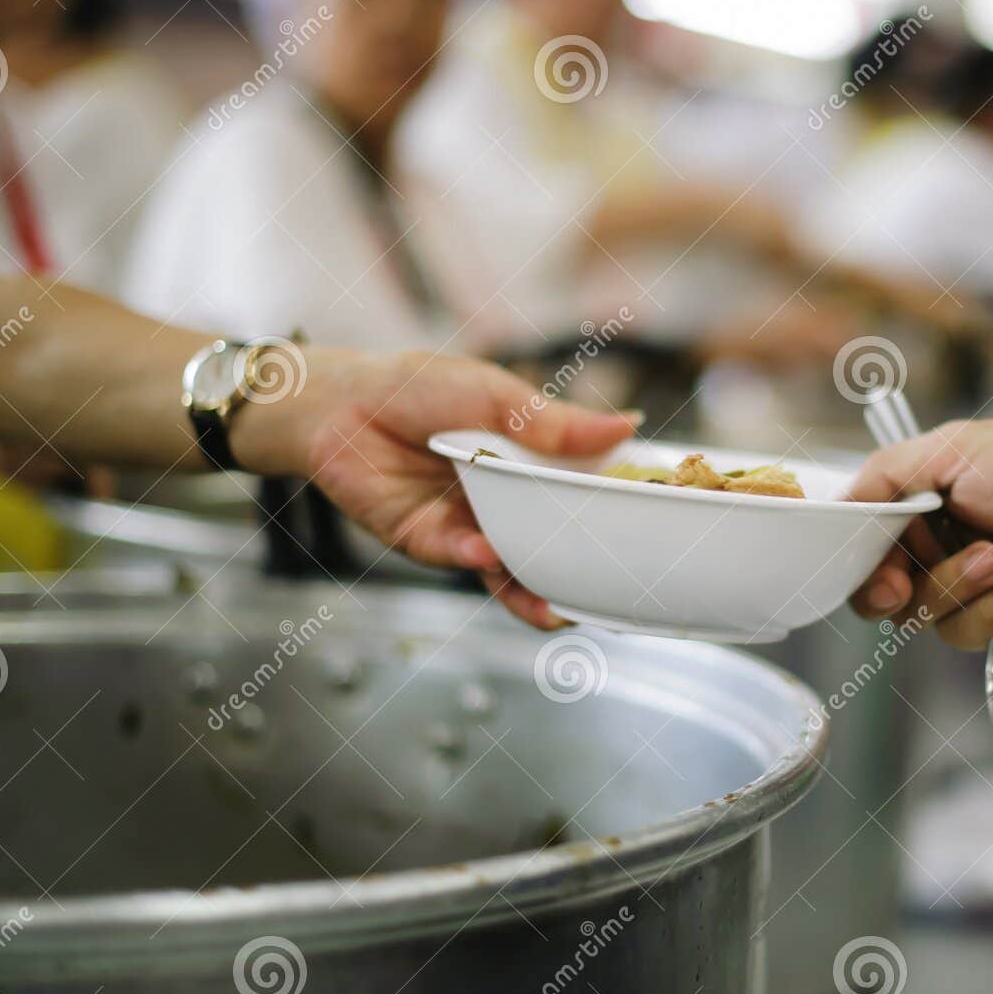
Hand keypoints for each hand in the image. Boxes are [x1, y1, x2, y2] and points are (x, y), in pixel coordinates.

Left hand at [234, 351, 637, 628]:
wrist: (339, 400)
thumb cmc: (417, 387)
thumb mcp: (496, 395)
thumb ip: (556, 422)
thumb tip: (628, 426)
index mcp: (533, 466)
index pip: (584, 499)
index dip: (615, 520)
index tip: (652, 538)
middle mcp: (507, 504)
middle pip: (553, 547)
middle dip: (582, 577)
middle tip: (612, 596)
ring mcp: (470, 526)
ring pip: (510, 570)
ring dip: (531, 591)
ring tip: (555, 607)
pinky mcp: (427, 541)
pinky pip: (456, 557)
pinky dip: (473, 558)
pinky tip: (486, 553)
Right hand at [847, 419, 992, 644]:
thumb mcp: (953, 449)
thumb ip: (886, 473)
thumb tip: (840, 506)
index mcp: (918, 499)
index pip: (861, 541)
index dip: (856, 561)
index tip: (870, 567)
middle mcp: (933, 543)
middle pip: (878, 587)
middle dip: (894, 585)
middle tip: (903, 582)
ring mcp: (962, 583)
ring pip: (919, 614)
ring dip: (954, 588)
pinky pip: (963, 633)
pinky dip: (990, 610)